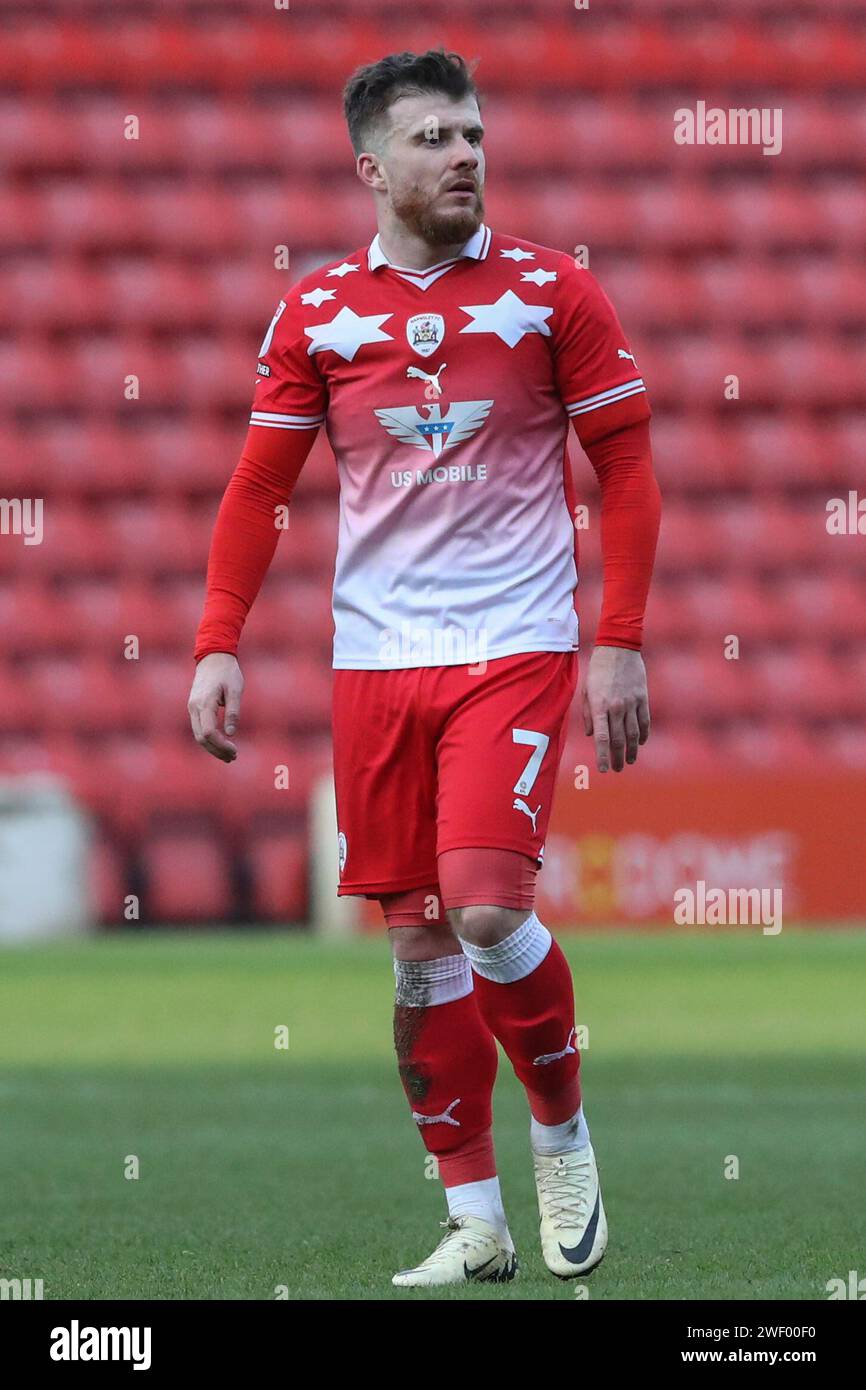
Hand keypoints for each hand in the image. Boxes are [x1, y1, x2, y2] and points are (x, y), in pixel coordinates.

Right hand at [188, 653, 243, 761]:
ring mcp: (192, 707)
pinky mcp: (194, 707)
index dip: (221, 745)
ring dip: (212, 747)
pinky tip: (221, 743)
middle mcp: (194, 707)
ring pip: (198, 735)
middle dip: (217, 750)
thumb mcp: (235, 690)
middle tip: (233, 757)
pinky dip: (209, 739)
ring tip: (229, 755)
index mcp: (205, 703)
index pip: (209, 732)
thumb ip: (233, 711)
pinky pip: (199, 728)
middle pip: (201, 737)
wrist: (213, 657)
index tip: (235, 750)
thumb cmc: (227, 672)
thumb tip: (231, 733)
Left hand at [582, 645, 649, 772]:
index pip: (601, 738)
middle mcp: (616, 707)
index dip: (602, 756)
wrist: (618, 648)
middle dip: (618, 757)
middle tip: (617, 769)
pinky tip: (641, 742)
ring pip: (633, 734)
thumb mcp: (587, 690)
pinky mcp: (643, 698)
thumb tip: (591, 735)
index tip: (603, 769)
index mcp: (600, 706)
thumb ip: (589, 714)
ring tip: (630, 760)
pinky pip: (645, 721)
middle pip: (619, 740)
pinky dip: (643, 734)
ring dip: (632, 750)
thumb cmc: (598, 669)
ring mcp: (632, 703)